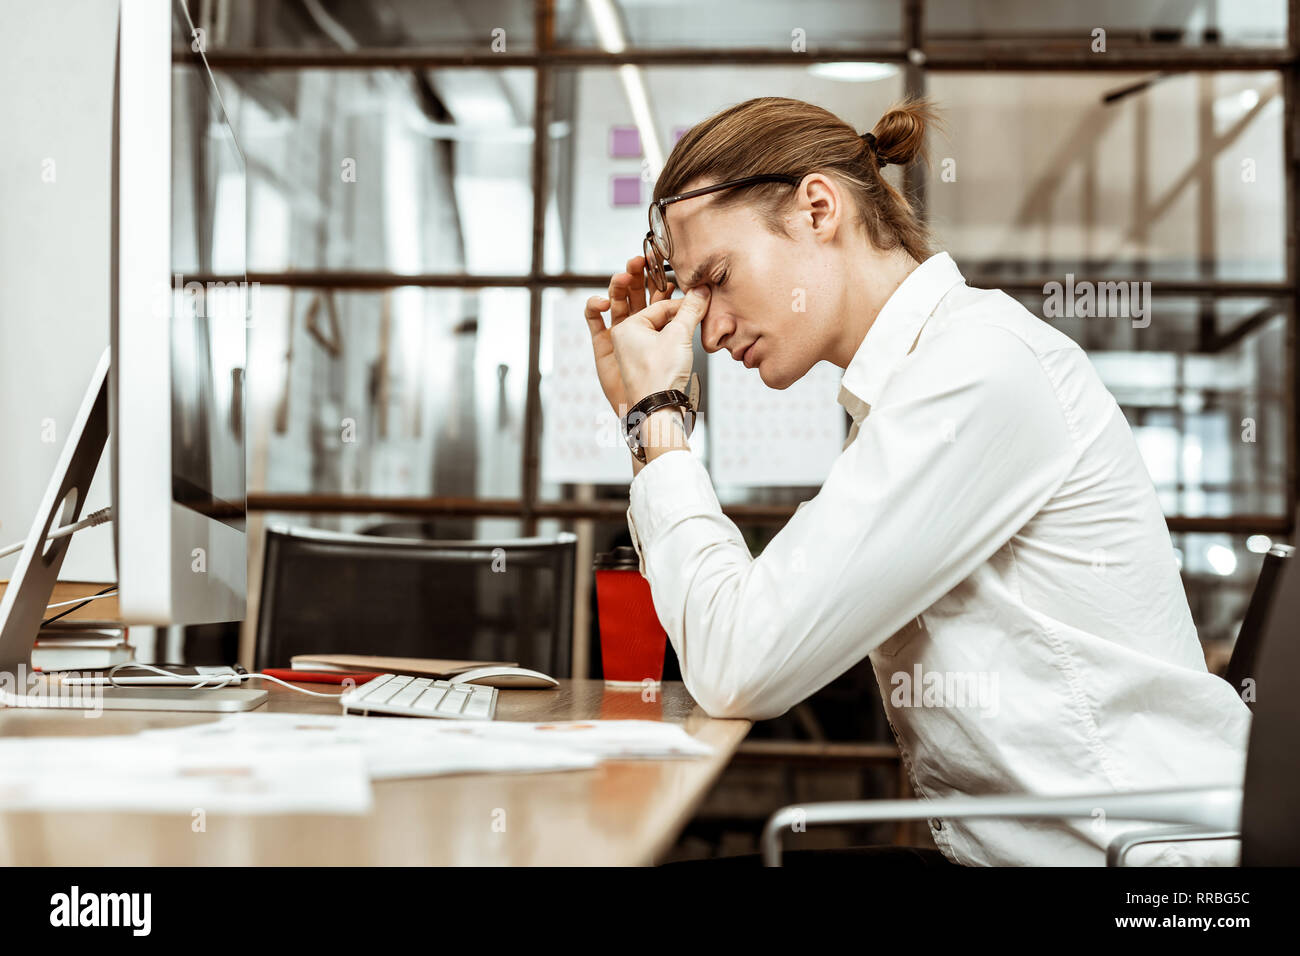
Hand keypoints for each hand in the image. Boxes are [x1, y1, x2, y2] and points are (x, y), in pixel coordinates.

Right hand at [583, 255, 678, 416]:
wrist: (648, 404)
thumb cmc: (665, 376)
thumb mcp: (681, 338)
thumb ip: (690, 311)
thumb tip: (705, 289)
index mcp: (657, 325)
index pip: (660, 301)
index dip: (666, 289)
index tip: (672, 278)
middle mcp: (636, 328)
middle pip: (635, 293)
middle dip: (638, 274)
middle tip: (641, 257)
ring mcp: (618, 335)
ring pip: (615, 300)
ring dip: (618, 284)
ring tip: (624, 274)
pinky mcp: (601, 344)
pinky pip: (592, 319)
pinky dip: (593, 306)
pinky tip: (602, 301)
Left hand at [611, 282, 708, 406]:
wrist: (658, 410)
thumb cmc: (659, 376)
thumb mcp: (679, 335)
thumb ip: (690, 310)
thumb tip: (701, 292)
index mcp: (625, 327)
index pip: (660, 306)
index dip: (683, 305)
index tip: (701, 304)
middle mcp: (625, 339)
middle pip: (657, 317)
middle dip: (678, 315)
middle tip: (697, 312)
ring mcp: (633, 354)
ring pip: (659, 332)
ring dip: (677, 330)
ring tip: (690, 334)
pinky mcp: (643, 367)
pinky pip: (659, 347)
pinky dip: (673, 344)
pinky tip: (683, 350)